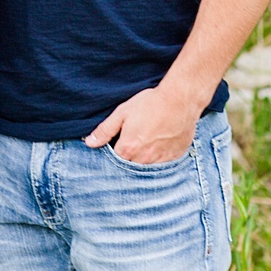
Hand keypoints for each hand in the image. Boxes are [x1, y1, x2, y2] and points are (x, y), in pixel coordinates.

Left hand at [83, 85, 200, 164]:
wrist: (180, 100)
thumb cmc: (150, 104)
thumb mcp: (123, 112)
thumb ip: (105, 130)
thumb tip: (89, 142)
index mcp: (128, 149)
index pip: (114, 161)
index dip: (114, 154)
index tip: (116, 146)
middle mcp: (144, 159)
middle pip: (130, 168)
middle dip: (127, 160)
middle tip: (131, 145)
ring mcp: (161, 160)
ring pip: (147, 169)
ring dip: (143, 162)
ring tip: (145, 146)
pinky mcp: (174, 158)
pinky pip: (163, 166)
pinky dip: (158, 160)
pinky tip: (158, 147)